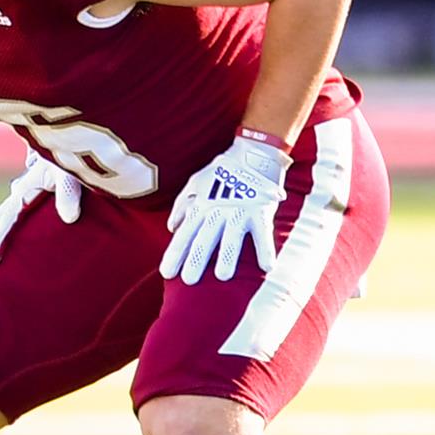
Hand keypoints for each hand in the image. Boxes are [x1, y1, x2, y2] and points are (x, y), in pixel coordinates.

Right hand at [0, 152, 82, 266]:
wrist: (74, 142)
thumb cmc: (72, 159)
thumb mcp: (71, 173)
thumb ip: (69, 193)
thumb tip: (69, 218)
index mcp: (24, 191)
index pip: (5, 220)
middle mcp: (19, 194)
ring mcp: (24, 196)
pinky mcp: (33, 197)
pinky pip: (11, 218)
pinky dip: (2, 232)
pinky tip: (3, 244)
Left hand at [159, 137, 289, 284]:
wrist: (252, 153)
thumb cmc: (221, 172)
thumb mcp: (195, 183)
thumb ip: (181, 205)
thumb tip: (171, 227)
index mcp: (200, 207)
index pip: (184, 234)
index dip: (175, 254)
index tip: (167, 273)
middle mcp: (217, 211)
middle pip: (204, 239)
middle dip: (195, 260)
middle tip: (188, 281)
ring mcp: (239, 211)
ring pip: (231, 237)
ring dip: (227, 257)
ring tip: (222, 276)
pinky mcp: (260, 211)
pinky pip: (263, 233)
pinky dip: (265, 249)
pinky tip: (267, 267)